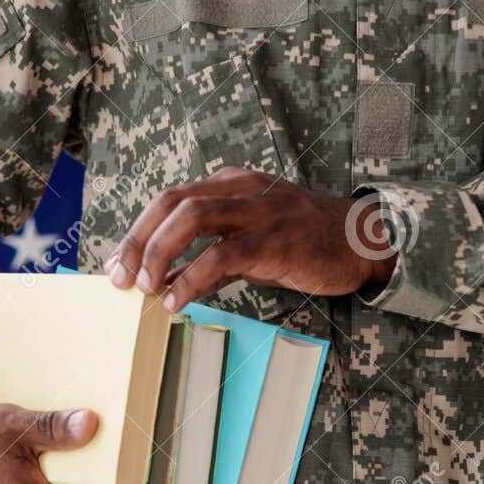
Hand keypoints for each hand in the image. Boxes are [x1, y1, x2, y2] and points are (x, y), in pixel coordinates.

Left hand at [104, 166, 396, 312]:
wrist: (365, 242)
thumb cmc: (309, 243)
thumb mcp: (255, 245)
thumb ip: (215, 260)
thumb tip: (173, 286)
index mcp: (233, 184)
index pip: (171, 199)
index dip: (138, 231)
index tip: (118, 265)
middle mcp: (242, 188)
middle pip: (172, 202)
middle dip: (139, 241)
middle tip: (120, 278)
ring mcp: (261, 210)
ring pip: (192, 218)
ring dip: (159, 254)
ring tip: (145, 288)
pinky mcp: (277, 239)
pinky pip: (224, 253)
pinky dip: (192, 277)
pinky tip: (178, 300)